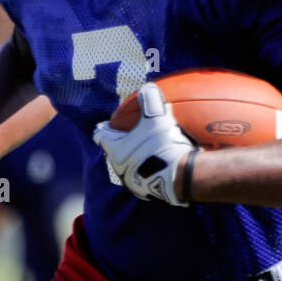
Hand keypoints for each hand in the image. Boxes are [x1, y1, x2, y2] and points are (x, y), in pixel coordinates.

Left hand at [93, 83, 196, 205]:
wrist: (180, 178)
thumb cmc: (162, 145)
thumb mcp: (156, 116)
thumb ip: (150, 98)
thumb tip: (147, 87)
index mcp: (115, 151)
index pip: (101, 136)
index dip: (103, 128)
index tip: (106, 124)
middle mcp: (120, 170)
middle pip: (115, 152)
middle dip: (121, 144)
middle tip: (129, 135)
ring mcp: (134, 183)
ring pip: (131, 167)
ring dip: (137, 158)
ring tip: (147, 150)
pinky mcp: (149, 193)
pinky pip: (148, 177)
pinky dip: (153, 169)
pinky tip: (164, 164)